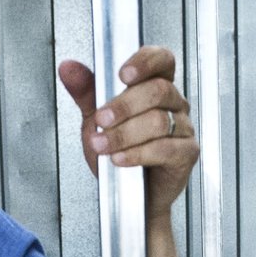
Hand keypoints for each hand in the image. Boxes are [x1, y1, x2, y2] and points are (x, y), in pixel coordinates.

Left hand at [59, 46, 196, 217]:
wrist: (126, 196)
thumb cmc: (118, 153)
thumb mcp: (96, 119)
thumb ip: (85, 92)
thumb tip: (69, 67)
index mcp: (156, 86)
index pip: (162, 60)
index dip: (146, 61)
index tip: (123, 74)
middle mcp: (174, 104)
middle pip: (158, 91)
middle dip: (124, 105)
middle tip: (101, 120)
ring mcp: (183, 128)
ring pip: (159, 121)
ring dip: (124, 134)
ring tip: (103, 145)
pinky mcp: (186, 154)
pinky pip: (164, 149)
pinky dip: (137, 154)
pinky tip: (120, 159)